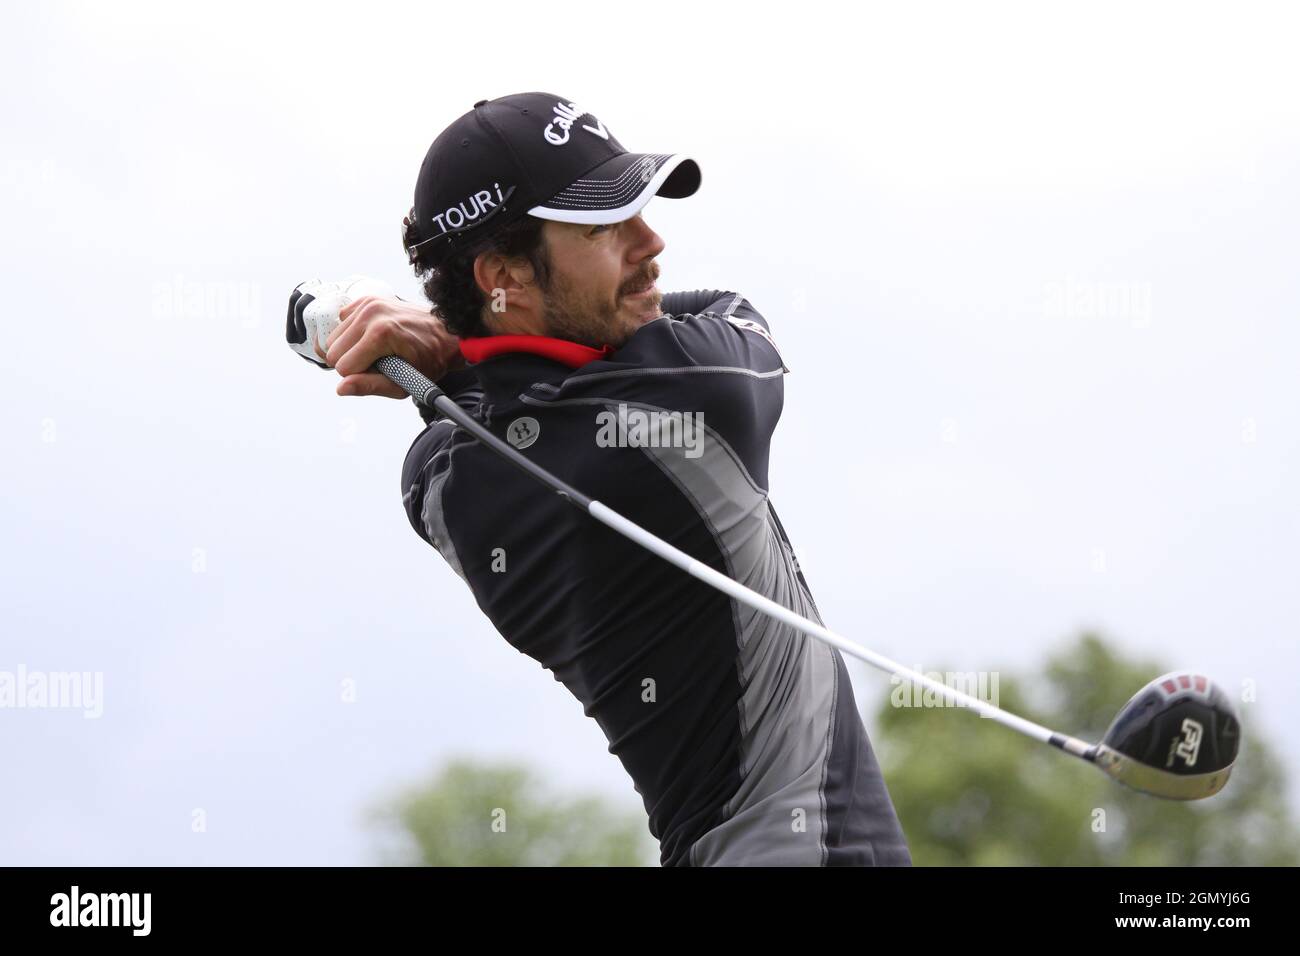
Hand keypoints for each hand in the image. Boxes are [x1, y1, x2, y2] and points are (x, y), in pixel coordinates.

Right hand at [325, 293, 464, 398]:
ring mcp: (368, 304)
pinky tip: (371, 338)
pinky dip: (352, 334)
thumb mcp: (403, 383)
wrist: (445, 334)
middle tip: (377, 362)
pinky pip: (341, 322)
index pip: (342, 367)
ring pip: (333, 338)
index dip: (358, 376)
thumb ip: (370, 386)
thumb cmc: (428, 360)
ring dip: (350, 349)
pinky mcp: (366, 300)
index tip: (378, 372)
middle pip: (333, 351)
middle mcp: (371, 314)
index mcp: (380, 335)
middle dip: (351, 362)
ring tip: (377, 350)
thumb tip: (341, 388)